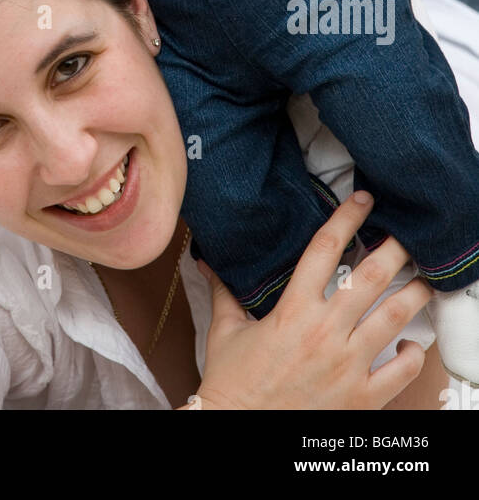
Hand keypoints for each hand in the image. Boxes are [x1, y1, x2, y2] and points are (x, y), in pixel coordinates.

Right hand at [188, 193, 429, 410]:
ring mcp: (347, 365)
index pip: (325, 249)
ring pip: (393, 318)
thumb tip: (208, 261)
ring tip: (424, 280)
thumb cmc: (233, 385)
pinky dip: (413, 355)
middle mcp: (325, 333)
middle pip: (370, 278)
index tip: (363, 201)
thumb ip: (224, 291)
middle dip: (393, 250)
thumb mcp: (225, 331)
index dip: (347, 218)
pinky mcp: (360, 397)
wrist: (238, 432)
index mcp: (293, 310)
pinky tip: (411, 344)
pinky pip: (400, 372)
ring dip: (414, 294)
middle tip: (406, 236)